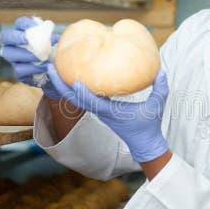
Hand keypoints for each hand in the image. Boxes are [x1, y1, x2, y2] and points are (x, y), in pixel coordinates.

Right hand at [0, 17, 61, 98]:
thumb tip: (48, 26)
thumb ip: (50, 34)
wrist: (59, 72)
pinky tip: (43, 67)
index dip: (25, 24)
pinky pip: (19, 69)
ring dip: (24, 54)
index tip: (36, 27)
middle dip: (15, 37)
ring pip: (9, 53)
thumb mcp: (55, 41)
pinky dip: (31, 68)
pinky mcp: (18, 71)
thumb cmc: (56, 52)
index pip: (20, 23)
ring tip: (40, 57)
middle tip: (27, 40)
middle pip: (5, 36)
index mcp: (24, 31)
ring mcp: (14, 58)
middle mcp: (14, 43)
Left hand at [47, 64, 169, 162]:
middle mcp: (100, 111)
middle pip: (74, 98)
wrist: (144, 143)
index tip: (74, 80)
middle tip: (49, 66)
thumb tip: (160, 71)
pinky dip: (72, 86)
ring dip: (62, 83)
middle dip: (60, 83)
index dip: (82, 93)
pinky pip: (81, 97)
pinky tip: (70, 71)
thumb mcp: (157, 105)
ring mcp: (98, 110)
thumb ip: (160, 88)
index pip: (92, 103)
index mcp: (111, 112)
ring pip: (74, 97)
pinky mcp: (99, 109)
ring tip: (53, 65)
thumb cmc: (150, 125)